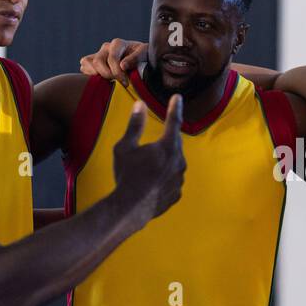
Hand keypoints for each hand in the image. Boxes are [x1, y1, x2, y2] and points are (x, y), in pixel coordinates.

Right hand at [81, 38, 146, 86]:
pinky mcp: (93, 61)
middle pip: (98, 61)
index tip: (125, 83)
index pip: (112, 58)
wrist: (141, 60)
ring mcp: (98, 54)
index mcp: (118, 44)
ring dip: (97, 75)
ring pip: (88, 63)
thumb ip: (135, 58)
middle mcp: (106, 47)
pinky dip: (89, 74)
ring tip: (110, 82)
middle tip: (118, 83)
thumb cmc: (144, 57)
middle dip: (107, 75)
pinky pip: (84, 66)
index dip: (117, 72)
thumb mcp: (145, 54)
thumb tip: (122, 66)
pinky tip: (101, 80)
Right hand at [112, 97, 186, 231]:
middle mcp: (179, 161)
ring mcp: (180, 178)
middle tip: (151, 145)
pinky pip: (172, 179)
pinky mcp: (177, 192)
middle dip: (165, 140)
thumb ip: (135, 125)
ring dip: (164, 160)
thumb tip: (139, 105)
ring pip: (174, 162)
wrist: (129, 207)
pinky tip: (150, 182)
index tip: (178, 98)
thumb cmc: (126, 174)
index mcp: (167, 146)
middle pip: (174, 143)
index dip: (175, 108)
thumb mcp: (125, 147)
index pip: (174, 121)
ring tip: (145, 169)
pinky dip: (164, 177)